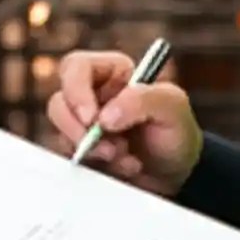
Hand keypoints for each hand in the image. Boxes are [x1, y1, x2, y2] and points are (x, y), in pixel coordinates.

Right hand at [46, 50, 202, 196]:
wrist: (179, 172)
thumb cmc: (178, 131)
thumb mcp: (173, 108)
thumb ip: (142, 101)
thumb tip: (104, 117)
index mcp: (114, 72)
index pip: (77, 67)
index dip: (76, 90)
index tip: (91, 118)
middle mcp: (94, 95)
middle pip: (60, 102)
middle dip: (78, 129)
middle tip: (107, 148)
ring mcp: (86, 125)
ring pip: (62, 133)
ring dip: (92, 151)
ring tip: (124, 157)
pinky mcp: (84, 151)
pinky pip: (72, 158)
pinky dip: (96, 167)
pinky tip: (124, 168)